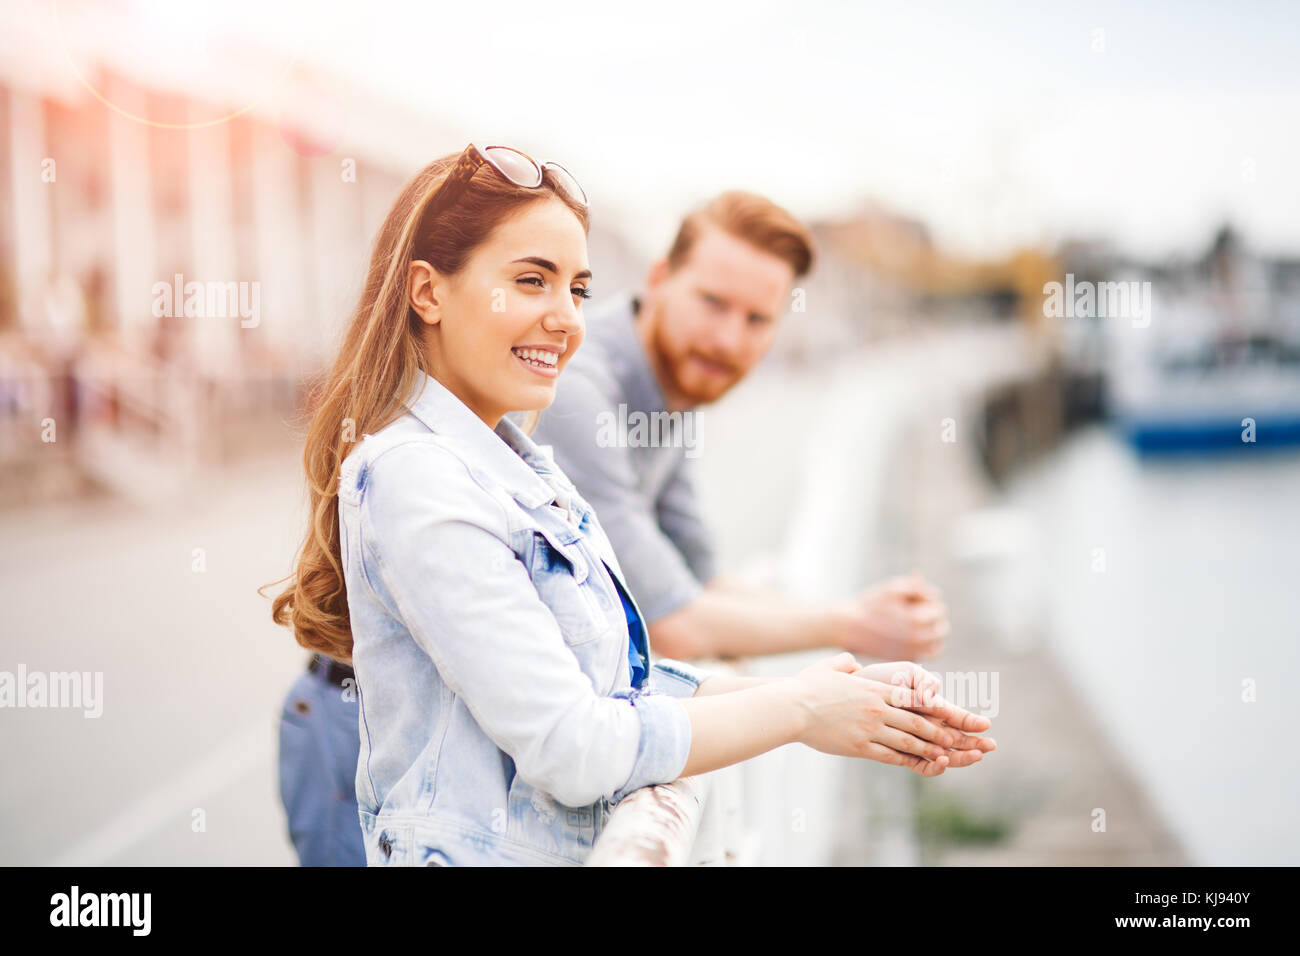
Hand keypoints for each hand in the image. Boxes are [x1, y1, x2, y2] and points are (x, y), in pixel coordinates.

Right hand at [790, 654, 961, 776]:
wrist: (790, 707)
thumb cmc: (806, 686)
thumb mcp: (830, 666)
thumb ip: (846, 663)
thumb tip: (853, 663)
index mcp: (873, 688)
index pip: (912, 697)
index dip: (935, 706)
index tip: (952, 713)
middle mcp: (876, 708)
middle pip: (917, 721)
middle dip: (941, 731)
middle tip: (960, 740)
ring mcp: (869, 728)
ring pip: (908, 740)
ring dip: (930, 748)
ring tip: (947, 755)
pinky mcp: (859, 746)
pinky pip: (889, 755)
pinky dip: (907, 760)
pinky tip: (918, 764)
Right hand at [839, 572, 948, 658]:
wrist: (849, 627)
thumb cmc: (870, 604)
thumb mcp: (893, 587)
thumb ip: (918, 587)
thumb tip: (936, 594)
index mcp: (917, 619)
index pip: (940, 609)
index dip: (930, 600)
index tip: (917, 598)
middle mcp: (918, 639)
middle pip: (942, 627)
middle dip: (934, 617)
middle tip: (919, 610)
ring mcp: (911, 652)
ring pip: (937, 644)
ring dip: (934, 633)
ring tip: (921, 624)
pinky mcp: (904, 659)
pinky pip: (926, 655)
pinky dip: (926, 646)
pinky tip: (914, 636)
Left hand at [853, 661, 995, 766]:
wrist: (854, 693)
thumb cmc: (881, 680)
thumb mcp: (905, 673)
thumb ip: (923, 681)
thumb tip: (935, 692)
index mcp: (932, 708)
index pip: (957, 718)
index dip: (971, 722)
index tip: (986, 725)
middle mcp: (927, 728)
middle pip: (956, 741)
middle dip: (975, 744)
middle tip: (990, 747)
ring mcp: (915, 742)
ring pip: (944, 755)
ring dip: (961, 757)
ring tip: (975, 756)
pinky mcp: (900, 754)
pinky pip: (920, 766)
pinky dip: (934, 766)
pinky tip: (942, 760)